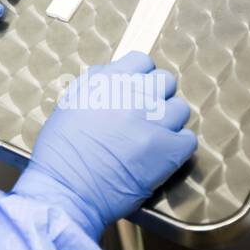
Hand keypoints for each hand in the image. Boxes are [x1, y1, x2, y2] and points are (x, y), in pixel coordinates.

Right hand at [14, 52, 196, 239]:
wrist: (67, 189)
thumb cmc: (61, 151)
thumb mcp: (71, 103)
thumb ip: (97, 84)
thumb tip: (116, 76)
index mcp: (108, 81)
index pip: (142, 61)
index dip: (140, 75)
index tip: (136, 89)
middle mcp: (134, 95)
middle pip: (165, 81)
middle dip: (157, 95)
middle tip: (145, 114)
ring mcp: (154, 122)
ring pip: (180, 109)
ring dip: (169, 120)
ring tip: (153, 136)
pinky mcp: (168, 150)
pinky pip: (188, 138)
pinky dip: (177, 145)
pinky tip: (161, 153)